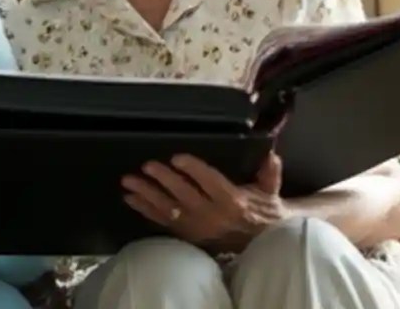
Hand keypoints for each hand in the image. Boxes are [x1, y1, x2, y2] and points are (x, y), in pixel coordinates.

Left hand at [122, 151, 289, 252]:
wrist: (260, 243)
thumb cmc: (263, 211)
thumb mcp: (271, 191)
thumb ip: (270, 174)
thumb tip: (271, 156)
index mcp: (233, 201)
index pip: (210, 182)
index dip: (193, 169)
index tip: (177, 157)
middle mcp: (212, 215)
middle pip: (184, 195)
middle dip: (164, 180)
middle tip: (147, 166)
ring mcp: (197, 227)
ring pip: (168, 209)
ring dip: (147, 195)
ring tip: (128, 182)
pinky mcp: (187, 235)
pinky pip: (163, 222)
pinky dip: (145, 210)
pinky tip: (131, 199)